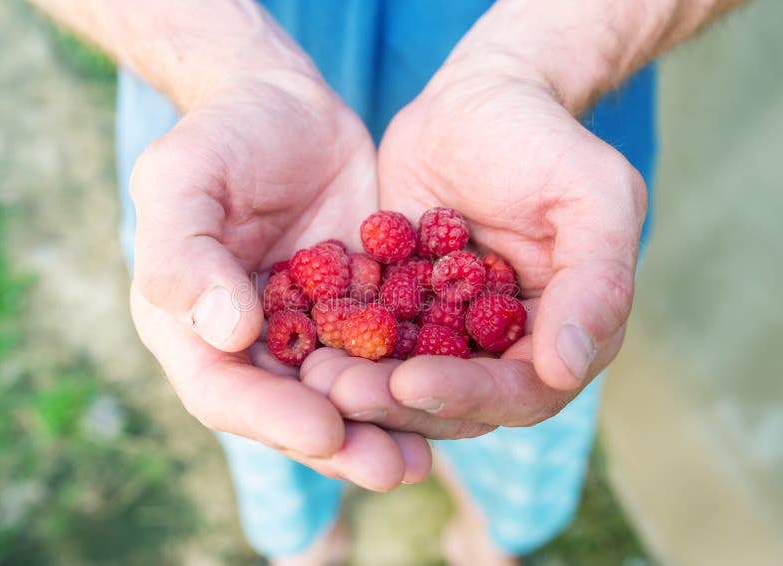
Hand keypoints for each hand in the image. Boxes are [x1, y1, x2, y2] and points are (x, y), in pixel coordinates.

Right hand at [129, 72, 430, 489]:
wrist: (286, 107)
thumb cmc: (221, 137)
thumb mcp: (182, 179)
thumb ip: (184, 255)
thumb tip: (226, 331)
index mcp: (193, 326)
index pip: (223, 390)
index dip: (271, 418)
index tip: (324, 432)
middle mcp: (252, 343)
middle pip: (289, 411)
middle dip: (341, 444)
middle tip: (390, 469)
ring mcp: (310, 330)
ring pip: (342, 395)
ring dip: (383, 429)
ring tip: (423, 460)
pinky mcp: (361, 309)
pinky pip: (385, 353)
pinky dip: (413, 378)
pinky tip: (453, 397)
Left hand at [306, 63, 645, 435]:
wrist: (477, 101)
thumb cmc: (544, 140)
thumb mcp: (592, 196)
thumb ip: (597, 281)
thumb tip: (568, 367)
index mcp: (565, 332)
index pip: (523, 391)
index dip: (468, 396)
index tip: (407, 382)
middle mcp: (508, 345)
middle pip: (457, 402)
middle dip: (398, 402)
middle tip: (339, 389)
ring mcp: (452, 330)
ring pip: (407, 380)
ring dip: (363, 385)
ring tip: (312, 373)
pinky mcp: (405, 307)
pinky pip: (373, 339)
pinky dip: (342, 346)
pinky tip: (299, 342)